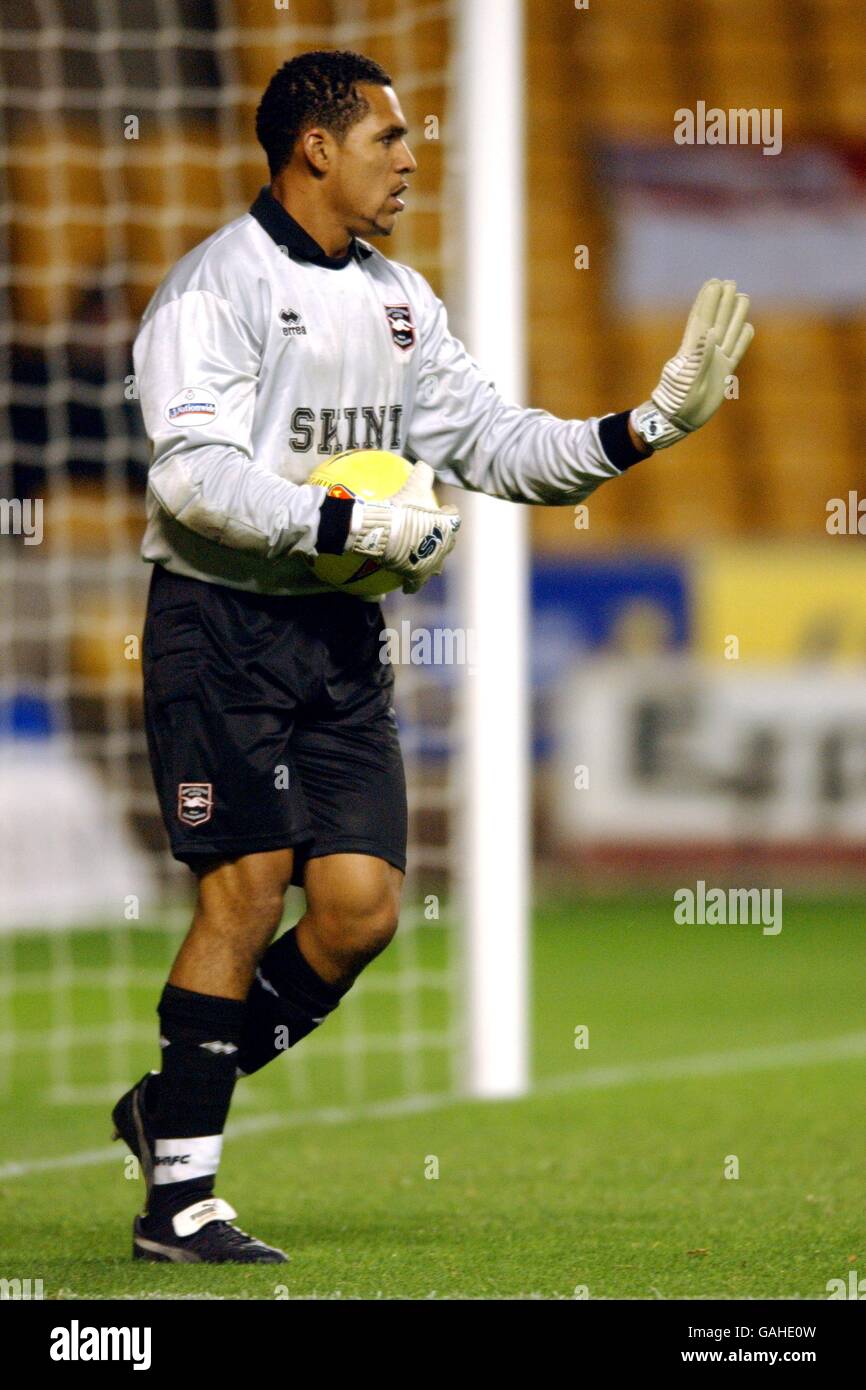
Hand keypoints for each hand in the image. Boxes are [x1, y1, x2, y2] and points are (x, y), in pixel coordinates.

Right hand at [345, 461, 460, 588]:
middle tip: (437, 536)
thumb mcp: (413, 486)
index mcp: (448, 526)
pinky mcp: (417, 577)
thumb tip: (424, 462)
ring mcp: (432, 564)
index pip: (454, 518)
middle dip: (445, 540)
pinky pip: (415, 584)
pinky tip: (407, 588)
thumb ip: (422, 473)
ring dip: (433, 562)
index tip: (446, 511)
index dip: (450, 514)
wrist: (386, 533)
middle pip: (449, 543)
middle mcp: (444, 547)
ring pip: (436, 565)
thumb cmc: (401, 509)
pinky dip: (412, 584)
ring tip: (427, 561)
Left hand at [630, 279, 753, 450]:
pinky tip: (748, 327)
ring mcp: (716, 362)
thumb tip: (710, 334)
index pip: (702, 321)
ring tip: (741, 296)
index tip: (714, 283)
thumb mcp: (688, 382)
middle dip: (721, 302)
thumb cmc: (679, 404)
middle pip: (716, 321)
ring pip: (728, 332)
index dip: (707, 302)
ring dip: (734, 315)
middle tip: (729, 282)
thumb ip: (700, 358)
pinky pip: (736, 352)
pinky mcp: (724, 373)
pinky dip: (743, 339)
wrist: (679, 422)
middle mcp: (706, 353)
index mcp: (693, 352)